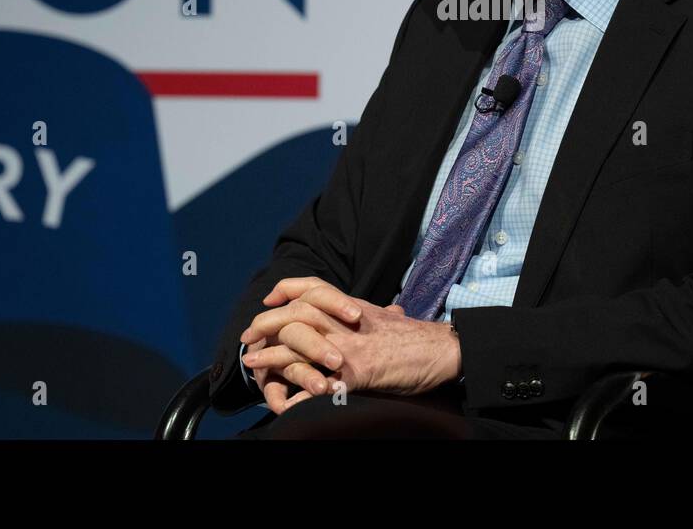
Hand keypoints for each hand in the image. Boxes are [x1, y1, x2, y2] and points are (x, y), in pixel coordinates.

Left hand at [240, 278, 460, 399]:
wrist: (442, 352)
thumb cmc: (419, 339)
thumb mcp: (392, 318)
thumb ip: (381, 315)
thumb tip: (390, 312)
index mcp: (353, 308)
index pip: (312, 287)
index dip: (285, 291)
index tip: (268, 301)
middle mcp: (347, 322)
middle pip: (296, 312)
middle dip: (267, 324)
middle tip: (249, 337)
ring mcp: (351, 347)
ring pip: (300, 344)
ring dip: (273, 357)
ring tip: (255, 367)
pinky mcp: (358, 373)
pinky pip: (320, 384)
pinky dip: (299, 396)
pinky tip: (286, 404)